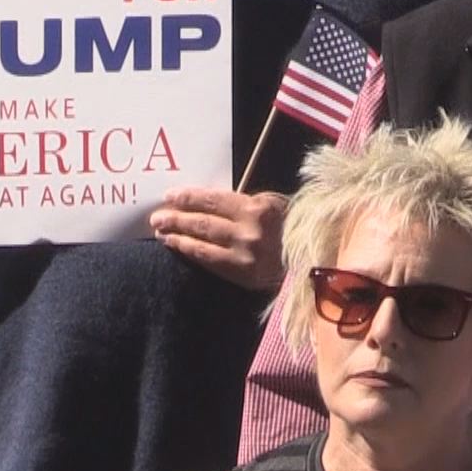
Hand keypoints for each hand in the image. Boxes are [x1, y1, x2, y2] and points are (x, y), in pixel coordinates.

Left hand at [150, 187, 287, 290]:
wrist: (314, 262)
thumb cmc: (292, 228)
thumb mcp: (274, 206)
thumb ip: (244, 204)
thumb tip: (207, 203)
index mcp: (259, 207)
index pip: (215, 199)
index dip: (189, 197)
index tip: (170, 196)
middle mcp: (250, 230)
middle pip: (204, 221)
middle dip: (177, 217)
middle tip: (156, 216)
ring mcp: (245, 254)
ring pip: (203, 242)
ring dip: (178, 235)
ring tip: (160, 231)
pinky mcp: (243, 274)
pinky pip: (210, 261)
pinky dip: (190, 251)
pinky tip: (176, 246)